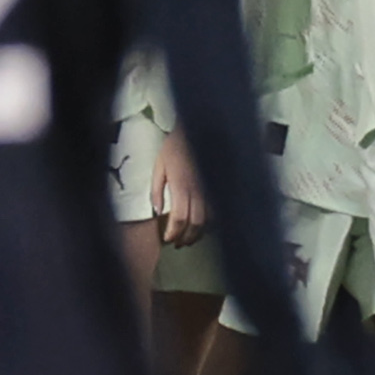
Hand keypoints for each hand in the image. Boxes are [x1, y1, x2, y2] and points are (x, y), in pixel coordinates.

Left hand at [150, 129, 205, 245]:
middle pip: (195, 224)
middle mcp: (198, 191)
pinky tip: (202, 227)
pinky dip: (209, 223)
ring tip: (188, 239)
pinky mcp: (217, 188)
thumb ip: (157, 190)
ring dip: (198, 234)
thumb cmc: (175, 148)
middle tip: (177, 244)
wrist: (197, 131)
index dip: (174, 232)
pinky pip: (216, 211)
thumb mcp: (159, 166)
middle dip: (186, 238)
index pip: (180, 218)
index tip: (167, 239)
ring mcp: (210, 190)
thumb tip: (157, 211)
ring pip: (208, 221)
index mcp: (181, 186)